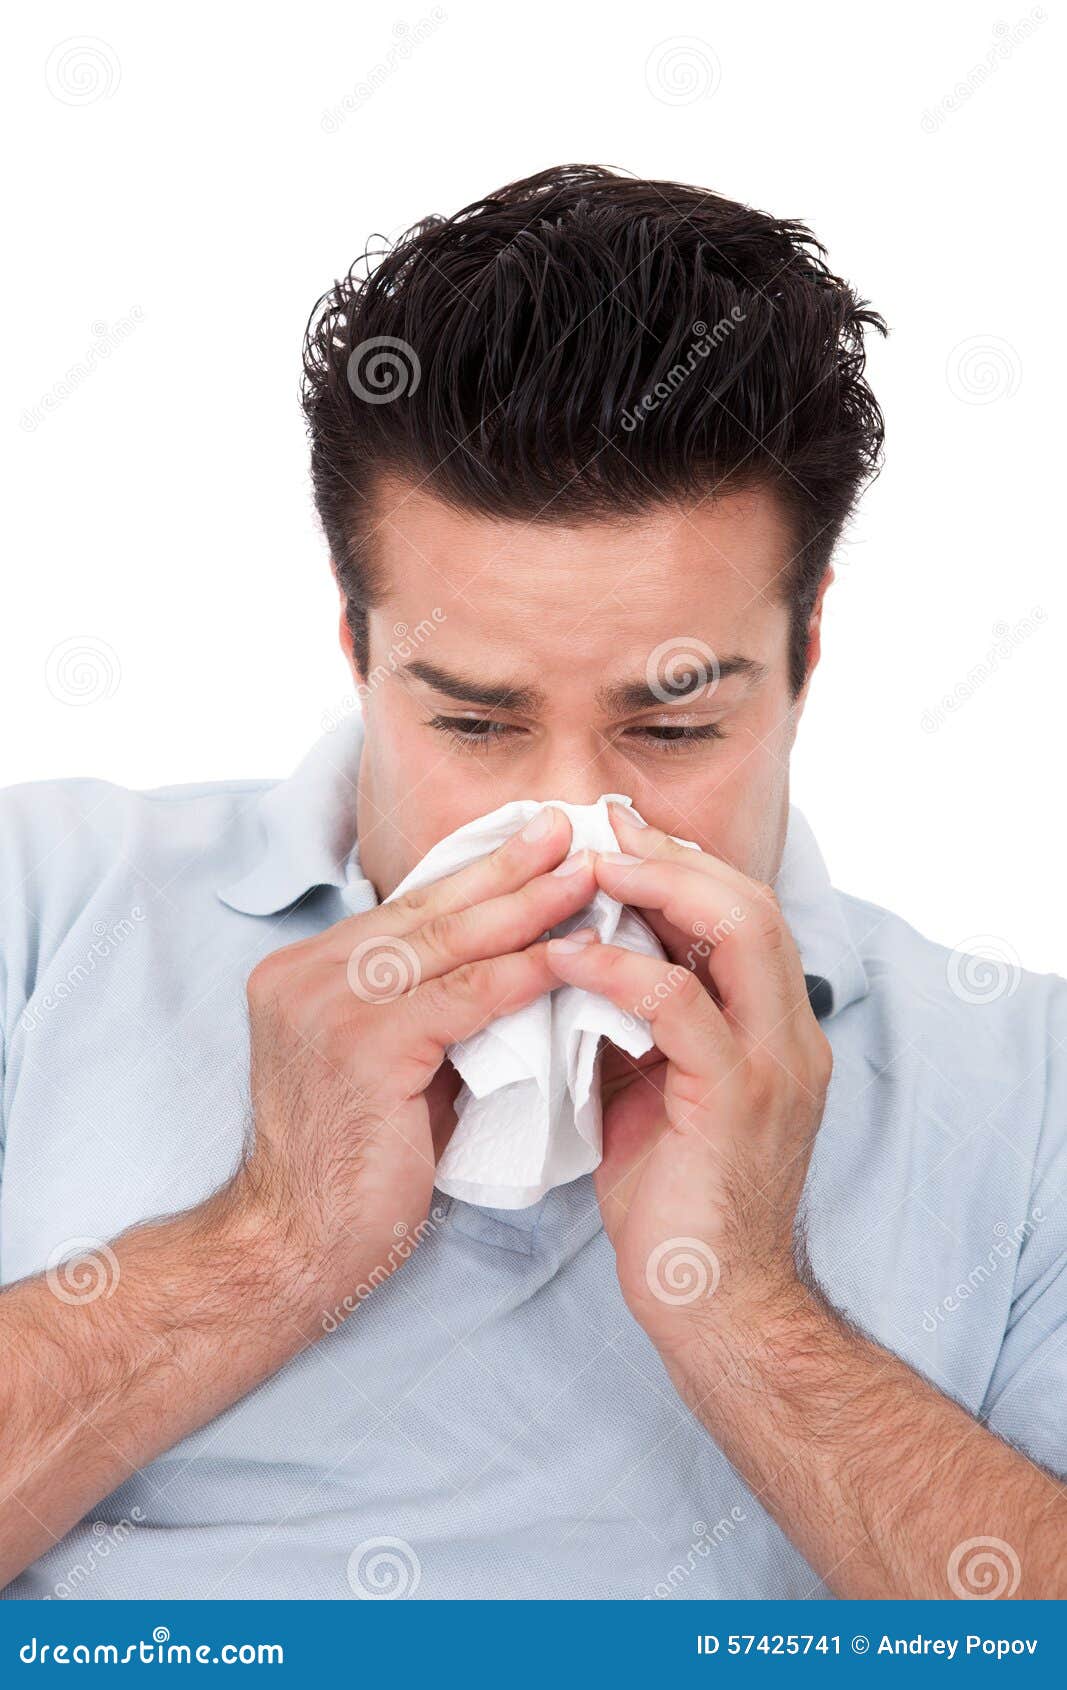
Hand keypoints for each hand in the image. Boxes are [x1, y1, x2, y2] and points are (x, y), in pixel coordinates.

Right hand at [239, 807, 596, 1316]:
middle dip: (505, 868)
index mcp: (304, 972)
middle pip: (426, 909)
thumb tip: (502, 964)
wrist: (295, 1248)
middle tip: (566, 829)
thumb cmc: (351, 1169)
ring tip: (585, 876)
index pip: (404, 911)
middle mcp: (306, 975)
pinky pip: (463, 997)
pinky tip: (573, 955)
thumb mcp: (383, 1065)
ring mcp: (327, 1004)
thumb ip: (422, 1010)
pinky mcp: (363, 1045)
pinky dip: (524, 973)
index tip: (531, 846)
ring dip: (526, 906)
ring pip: (448, 942)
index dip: (473, 876)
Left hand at [545, 805, 831, 1365]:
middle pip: (751, 902)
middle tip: (600, 829)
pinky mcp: (737, 1101)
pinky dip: (623, 969)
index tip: (615, 831)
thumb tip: (576, 955)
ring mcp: (774, 1064)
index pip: (744, 913)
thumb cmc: (674, 1197)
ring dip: (659, 889)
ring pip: (740, 933)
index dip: (682, 864)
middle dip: (672, 856)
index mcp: (776, 1027)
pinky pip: (683, 1009)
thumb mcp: (656, 1088)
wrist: (712, 1302)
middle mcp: (792, 1034)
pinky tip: (568, 954)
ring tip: (589, 867)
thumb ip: (638, 1022)